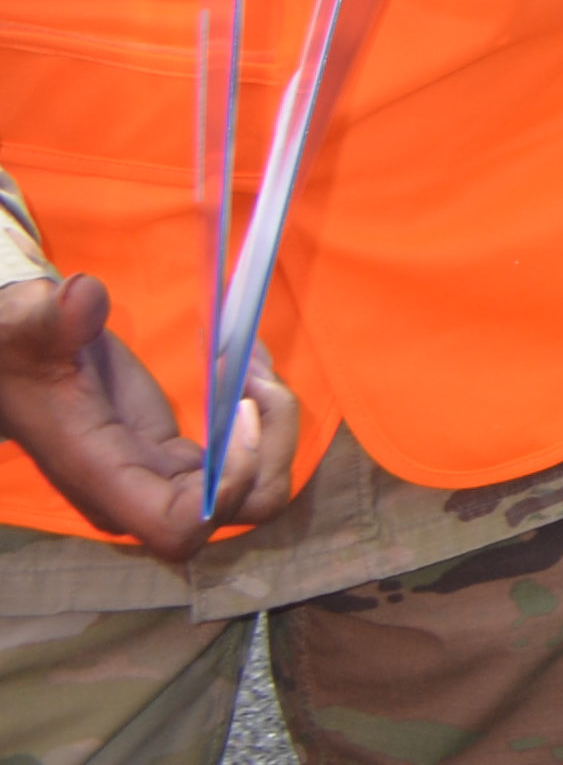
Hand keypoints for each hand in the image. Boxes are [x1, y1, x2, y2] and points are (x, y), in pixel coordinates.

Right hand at [0, 274, 301, 558]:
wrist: (18, 361)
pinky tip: (246, 365)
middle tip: (253, 374)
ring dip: (275, 425)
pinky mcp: (181, 458)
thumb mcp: (26, 326)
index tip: (241, 412)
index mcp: (104, 477)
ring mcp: (164, 479)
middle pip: (241, 508)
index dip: (227, 486)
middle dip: (271, 443)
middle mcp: (140, 493)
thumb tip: (82, 297)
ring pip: (256, 487)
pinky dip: (263, 414)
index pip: (181, 528)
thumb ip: (52, 317)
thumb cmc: (19, 347)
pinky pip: (245, 458)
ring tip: (253, 364)